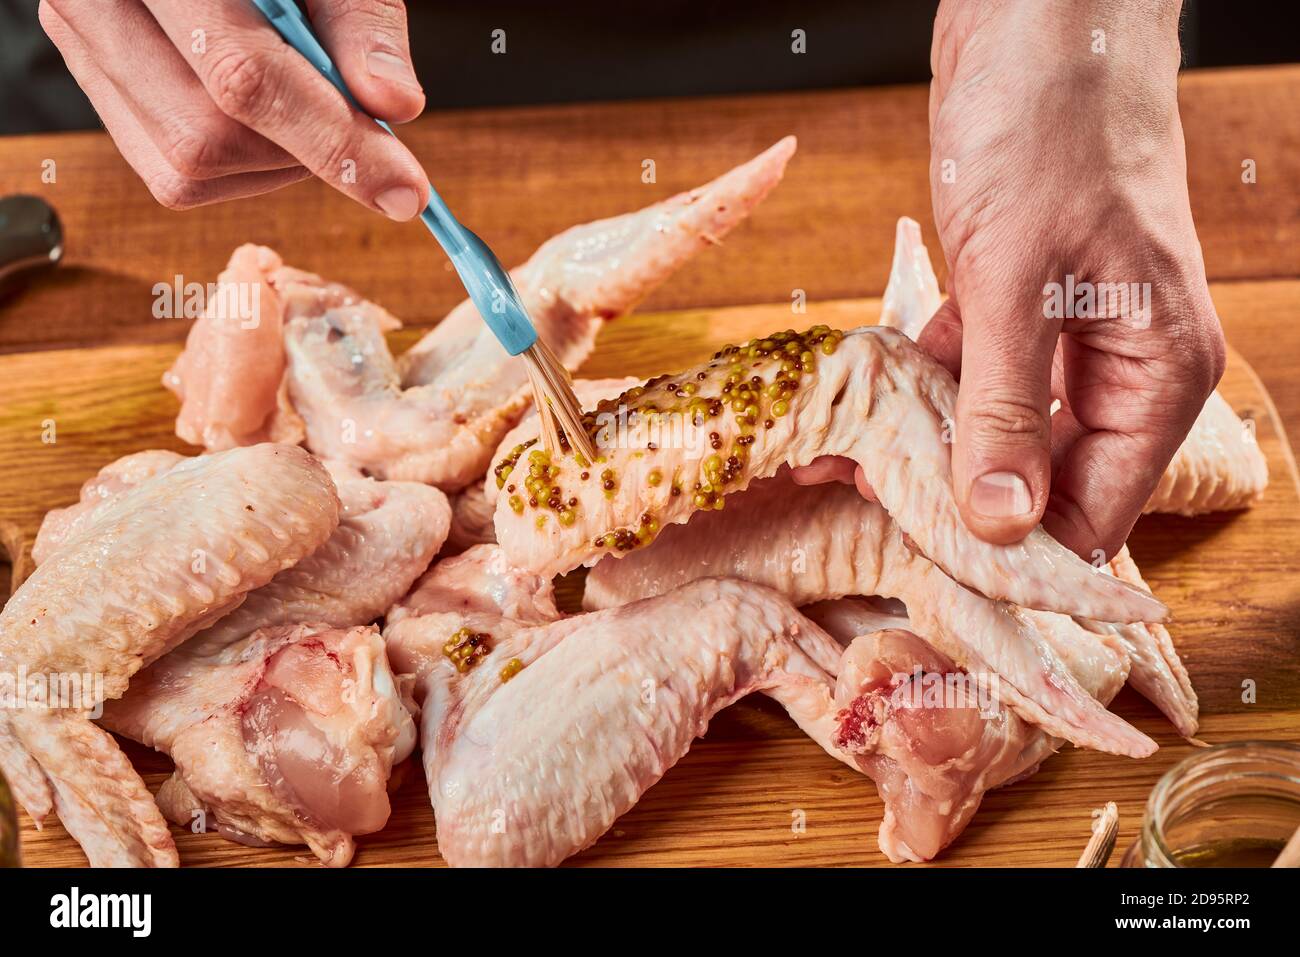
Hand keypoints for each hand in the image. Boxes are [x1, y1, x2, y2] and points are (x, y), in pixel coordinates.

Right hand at [39, 0, 429, 217]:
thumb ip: (361, 25)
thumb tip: (395, 105)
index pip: (243, 77)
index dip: (334, 142)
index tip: (406, 190)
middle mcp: (94, 4)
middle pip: (209, 139)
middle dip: (304, 151)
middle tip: (356, 121)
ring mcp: (84, 49)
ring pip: (188, 169)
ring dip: (276, 161)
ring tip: (305, 99)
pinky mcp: (99, 90)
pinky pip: (173, 173)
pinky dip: (241, 164)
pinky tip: (264, 115)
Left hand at [799, 0, 1224, 563]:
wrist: (1034, 11)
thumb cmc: (1050, 125)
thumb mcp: (1018, 279)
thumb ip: (1006, 407)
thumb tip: (1004, 523)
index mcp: (1154, 372)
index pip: (1095, 510)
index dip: (1016, 550)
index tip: (931, 570)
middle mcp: (1115, 365)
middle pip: (1039, 475)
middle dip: (951, 499)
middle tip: (866, 516)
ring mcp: (1059, 333)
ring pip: (990, 425)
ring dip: (916, 448)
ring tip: (834, 468)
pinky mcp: (1007, 301)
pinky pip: (958, 370)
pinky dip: (908, 389)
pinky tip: (847, 413)